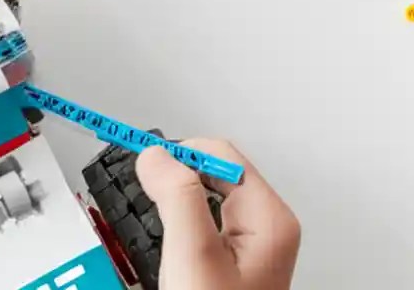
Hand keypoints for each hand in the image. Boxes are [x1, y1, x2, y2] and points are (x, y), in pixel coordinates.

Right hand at [136, 140, 299, 289]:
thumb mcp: (193, 257)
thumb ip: (177, 198)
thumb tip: (158, 156)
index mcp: (270, 219)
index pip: (220, 155)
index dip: (179, 155)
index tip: (143, 163)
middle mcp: (266, 226)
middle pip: (212, 172)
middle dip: (175, 178)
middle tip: (145, 194)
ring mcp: (251, 243)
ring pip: (204, 196)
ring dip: (174, 201)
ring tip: (154, 220)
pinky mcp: (233, 257)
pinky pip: (201, 220)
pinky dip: (177, 221)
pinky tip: (165, 239)